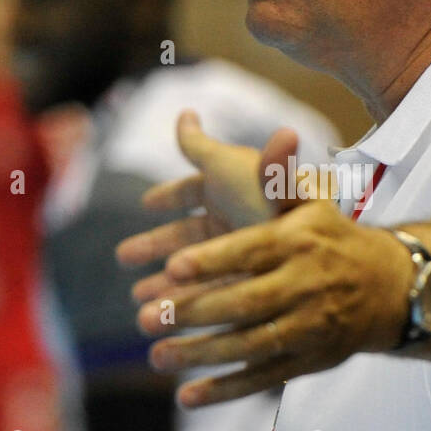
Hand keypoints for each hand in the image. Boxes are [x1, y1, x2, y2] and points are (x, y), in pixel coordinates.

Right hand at [116, 110, 301, 292]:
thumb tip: (184, 113)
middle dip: (155, 245)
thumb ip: (198, 145)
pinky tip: (161, 316)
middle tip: (124, 256)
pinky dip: (182, 306)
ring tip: (138, 298)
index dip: (169, 196)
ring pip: (193, 268)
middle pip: (187, 234)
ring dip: (163, 283)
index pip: (193, 189)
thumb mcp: (224, 165)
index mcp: (229, 189)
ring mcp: (241, 255)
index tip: (146, 204)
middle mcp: (235, 221)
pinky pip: (207, 295)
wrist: (306, 237)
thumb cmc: (262, 195)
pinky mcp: (246, 286)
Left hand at [122, 198, 413, 407]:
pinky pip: (264, 378)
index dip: (213, 260)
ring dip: (202, 354)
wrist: (393, 288)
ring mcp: (309, 327)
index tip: (173, 267)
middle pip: (246, 302)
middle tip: (147, 317)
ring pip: (251, 344)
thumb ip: (281, 174)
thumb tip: (278, 131)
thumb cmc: (336, 239)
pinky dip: (226, 390)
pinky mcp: (309, 360)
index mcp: (300, 243)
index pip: (251, 251)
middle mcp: (307, 285)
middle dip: (196, 311)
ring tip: (156, 355)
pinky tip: (187, 396)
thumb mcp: (314, 202)